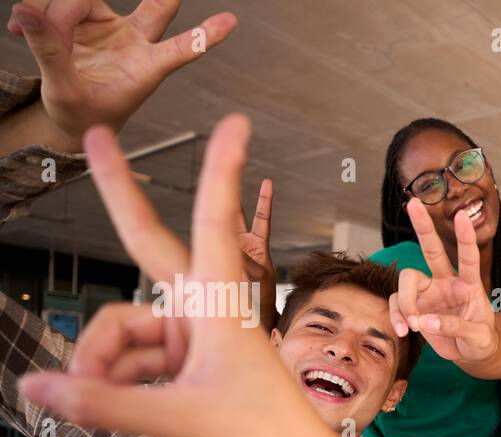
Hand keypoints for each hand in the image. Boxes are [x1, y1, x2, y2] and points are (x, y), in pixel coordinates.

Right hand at [7, 0, 236, 148]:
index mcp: (147, 69)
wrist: (70, 115)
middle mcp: (136, 42)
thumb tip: (27, 12)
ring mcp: (112, 26)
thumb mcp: (65, 92)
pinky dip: (37, 14)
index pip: (183, 50)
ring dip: (53, 13)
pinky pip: (59, 2)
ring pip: (82, 0)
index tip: (233, 22)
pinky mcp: (88, 16)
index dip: (204, 36)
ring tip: (28, 35)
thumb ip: (51, 54)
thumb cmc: (82, 114)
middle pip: (158, 5)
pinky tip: (20, 29)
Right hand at [17, 115, 327, 436]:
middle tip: (91, 135)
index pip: (211, 222)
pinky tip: (116, 406)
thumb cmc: (259, 431)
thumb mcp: (179, 418)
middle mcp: (203, 305)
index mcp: (219, 303)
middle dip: (119, 193)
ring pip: (123, 325)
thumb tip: (36, 387)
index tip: (235, 123)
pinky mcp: (184, 352)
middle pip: (146, 244)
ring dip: (106, 362)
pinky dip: (119, 379)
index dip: (219, 171)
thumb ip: (105, 404)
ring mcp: (191, 328)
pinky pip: (132, 354)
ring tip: (106, 403)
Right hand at [388, 197, 499, 362]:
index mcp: (469, 285)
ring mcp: (428, 292)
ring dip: (404, 303)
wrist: (471, 353)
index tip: (463, 215)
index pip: (468, 257)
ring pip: (406, 281)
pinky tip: (403, 331)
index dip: (465, 237)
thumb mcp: (479, 338)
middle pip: (432, 250)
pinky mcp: (414, 306)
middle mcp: (446, 282)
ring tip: (412, 326)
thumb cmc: (482, 341)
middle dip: (423, 227)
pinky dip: (396, 317)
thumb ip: (455, 327)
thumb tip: (423, 321)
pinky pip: (397, 304)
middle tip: (413, 202)